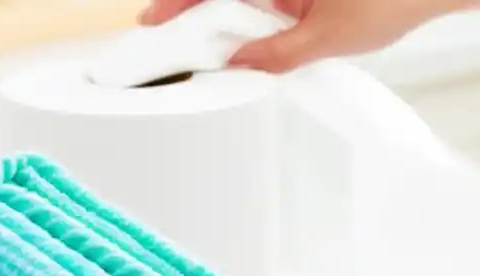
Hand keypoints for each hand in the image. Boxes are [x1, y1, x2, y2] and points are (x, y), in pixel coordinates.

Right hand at [140, 0, 474, 72]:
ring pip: (248, 3)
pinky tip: (255, 43)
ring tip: (218, 50)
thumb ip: (277, 54)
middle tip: (172, 42)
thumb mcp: (328, 37)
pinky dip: (257, 21)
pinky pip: (268, 6)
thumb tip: (239, 65)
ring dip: (231, 21)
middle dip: (197, 16)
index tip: (150, 22)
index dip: (175, 5)